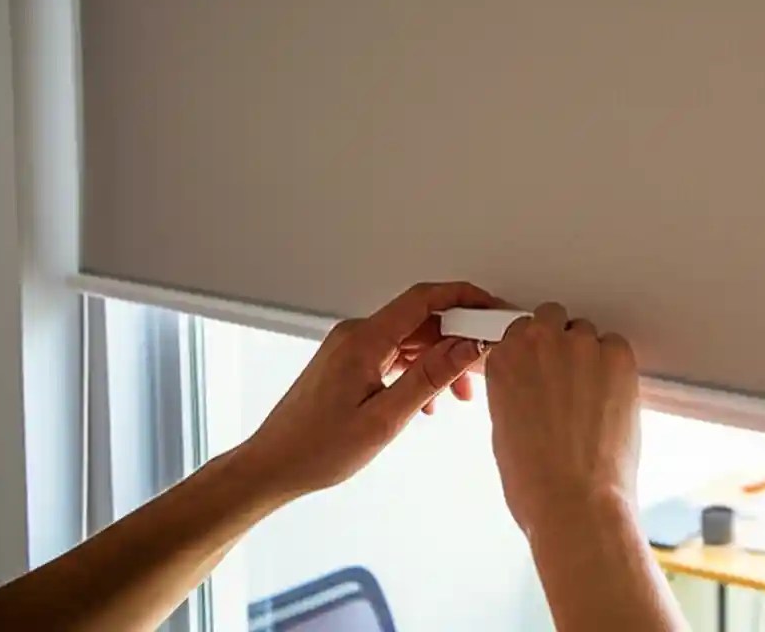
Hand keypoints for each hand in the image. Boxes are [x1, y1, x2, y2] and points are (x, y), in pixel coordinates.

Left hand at [235, 281, 499, 501]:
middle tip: (483, 363)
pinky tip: (427, 399)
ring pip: (410, 339)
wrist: (273, 466)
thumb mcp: (385, 418)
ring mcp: (350, 348)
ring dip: (439, 360)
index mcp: (363, 340)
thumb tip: (465, 348)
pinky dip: (417, 369)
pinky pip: (394, 354)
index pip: (423, 299)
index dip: (464, 298)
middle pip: (421, 319)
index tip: (491, 309)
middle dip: (458, 339)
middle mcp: (355, 335)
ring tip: (458, 393)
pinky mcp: (348, 363)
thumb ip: (429, 378)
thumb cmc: (315, 449)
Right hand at [484, 302, 641, 534]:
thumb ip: (517, 393)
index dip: (535, 352)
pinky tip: (612, 397)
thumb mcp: (505, 429)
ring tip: (593, 398)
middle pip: (553, 320)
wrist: (574, 501)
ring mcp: (579, 347)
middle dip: (560, 343)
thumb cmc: (536, 482)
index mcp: (503, 362)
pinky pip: (617, 346)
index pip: (519, 332)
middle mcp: (537, 344)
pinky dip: (617, 365)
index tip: (543, 366)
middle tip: (569, 379)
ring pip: (587, 333)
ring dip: (590, 356)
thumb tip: (535, 390)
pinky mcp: (616, 357)